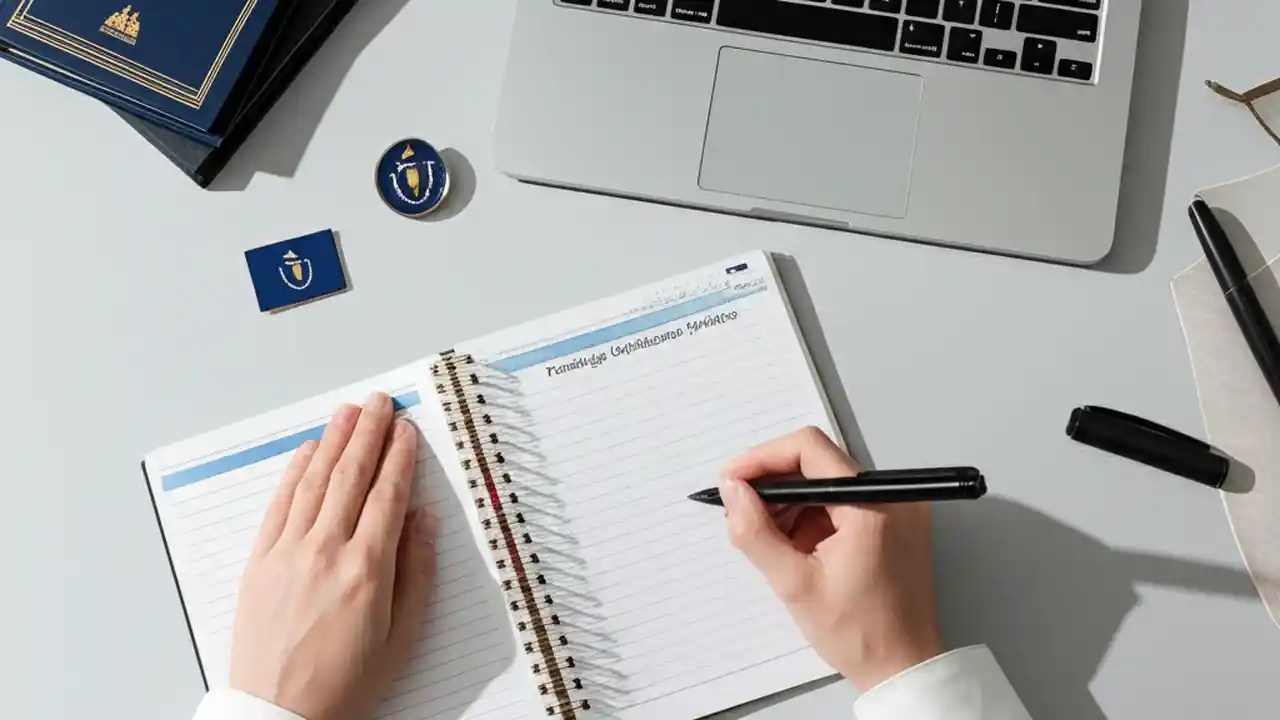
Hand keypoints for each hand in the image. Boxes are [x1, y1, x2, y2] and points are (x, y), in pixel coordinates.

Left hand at [229, 393, 437, 719]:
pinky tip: (308, 450)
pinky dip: (295, 472)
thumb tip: (422, 519)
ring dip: (334, 440)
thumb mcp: (402, 636)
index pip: (387, 494)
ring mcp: (288, 553)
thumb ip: (416, 572)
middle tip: (381, 402)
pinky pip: (280, 504)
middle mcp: (326, 551)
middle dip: (369, 433)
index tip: (408, 430)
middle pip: (351, 476)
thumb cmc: (346, 683)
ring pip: (315, 481)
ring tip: (349, 412)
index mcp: (368, 569)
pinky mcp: (260, 562)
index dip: (400, 457)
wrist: (280, 714)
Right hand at [719, 427, 942, 689]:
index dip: (762, 459)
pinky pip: (843, 501)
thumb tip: (732, 491)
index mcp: (872, 506)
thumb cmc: (857, 633)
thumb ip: (755, 531)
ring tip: (768, 539)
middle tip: (740, 512)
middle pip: (817, 461)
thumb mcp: (794, 584)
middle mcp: (892, 496)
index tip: (732, 482)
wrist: (902, 668)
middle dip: (773, 483)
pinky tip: (794, 546)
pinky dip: (812, 515)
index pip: (808, 449)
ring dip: (791, 501)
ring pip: (827, 481)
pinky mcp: (894, 522)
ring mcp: (897, 508)